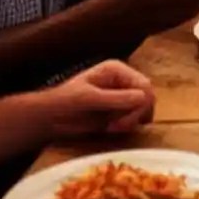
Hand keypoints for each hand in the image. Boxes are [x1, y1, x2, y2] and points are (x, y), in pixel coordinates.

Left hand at [39, 60, 154, 137]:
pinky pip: (135, 118)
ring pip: (144, 109)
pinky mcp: (120, 109)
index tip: (123, 123)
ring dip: (131, 122)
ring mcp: (123, 95)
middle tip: (116, 128)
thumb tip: (145, 97)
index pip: (144, 85)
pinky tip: (111, 129)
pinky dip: (127, 126)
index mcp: (117, 70)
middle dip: (134, 115)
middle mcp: (123, 80)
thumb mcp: (89, 99)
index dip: (140, 105)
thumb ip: (116, 98)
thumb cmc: (65, 103)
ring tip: (111, 128)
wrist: (50, 118)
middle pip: (147, 97)